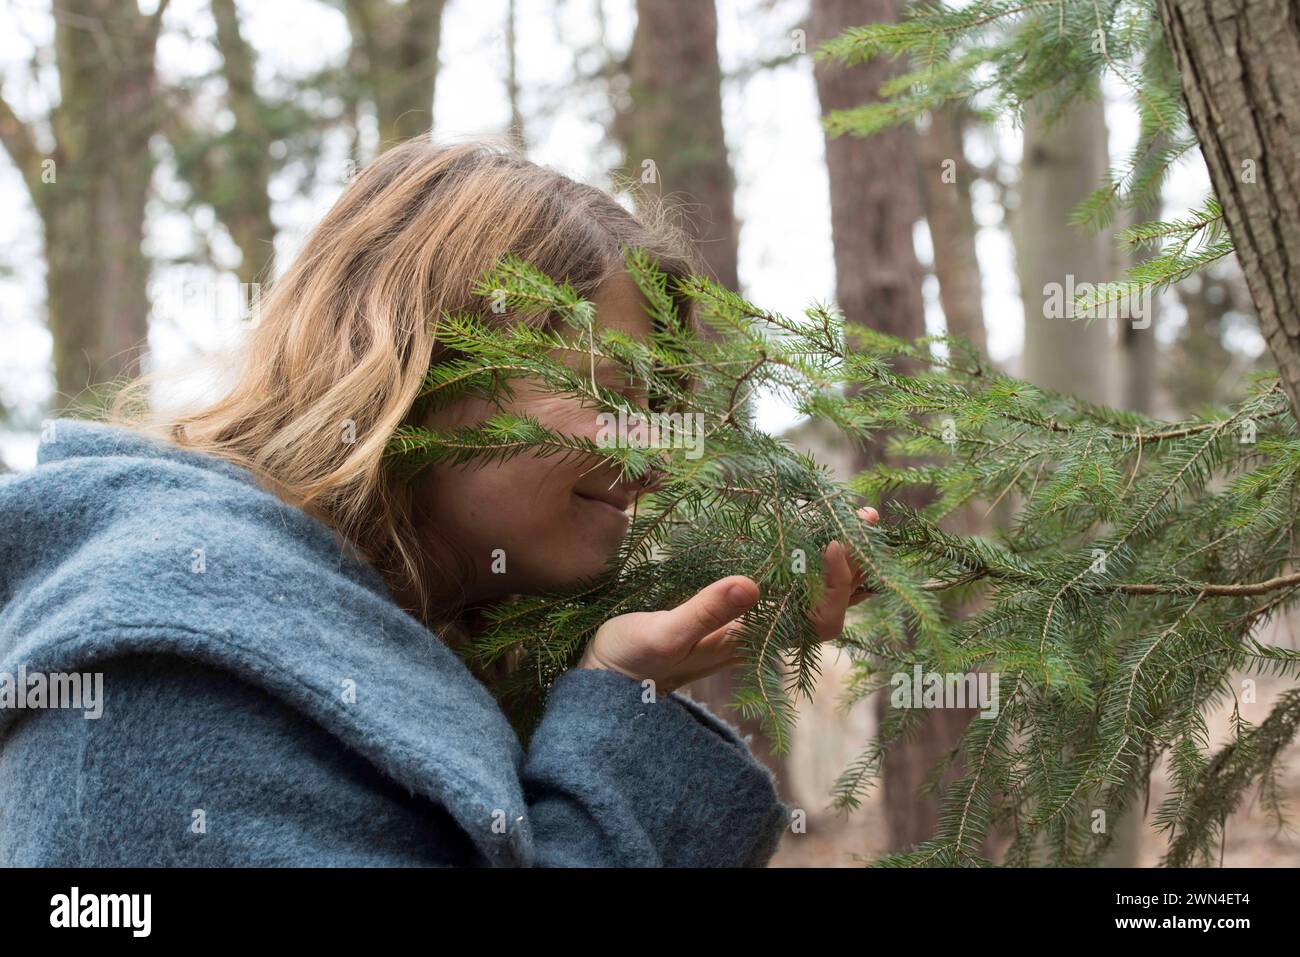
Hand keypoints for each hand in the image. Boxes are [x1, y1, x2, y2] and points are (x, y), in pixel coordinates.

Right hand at [577, 506, 879, 694]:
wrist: (607, 682)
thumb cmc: (630, 662)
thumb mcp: (662, 634)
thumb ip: (704, 612)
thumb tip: (752, 583)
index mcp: (753, 643)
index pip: (818, 619)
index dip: (837, 584)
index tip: (833, 543)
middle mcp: (762, 634)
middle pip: (828, 605)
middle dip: (855, 565)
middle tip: (869, 517)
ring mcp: (751, 621)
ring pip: (812, 593)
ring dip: (839, 559)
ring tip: (857, 517)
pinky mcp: (735, 608)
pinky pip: (787, 582)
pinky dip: (807, 556)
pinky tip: (810, 531)